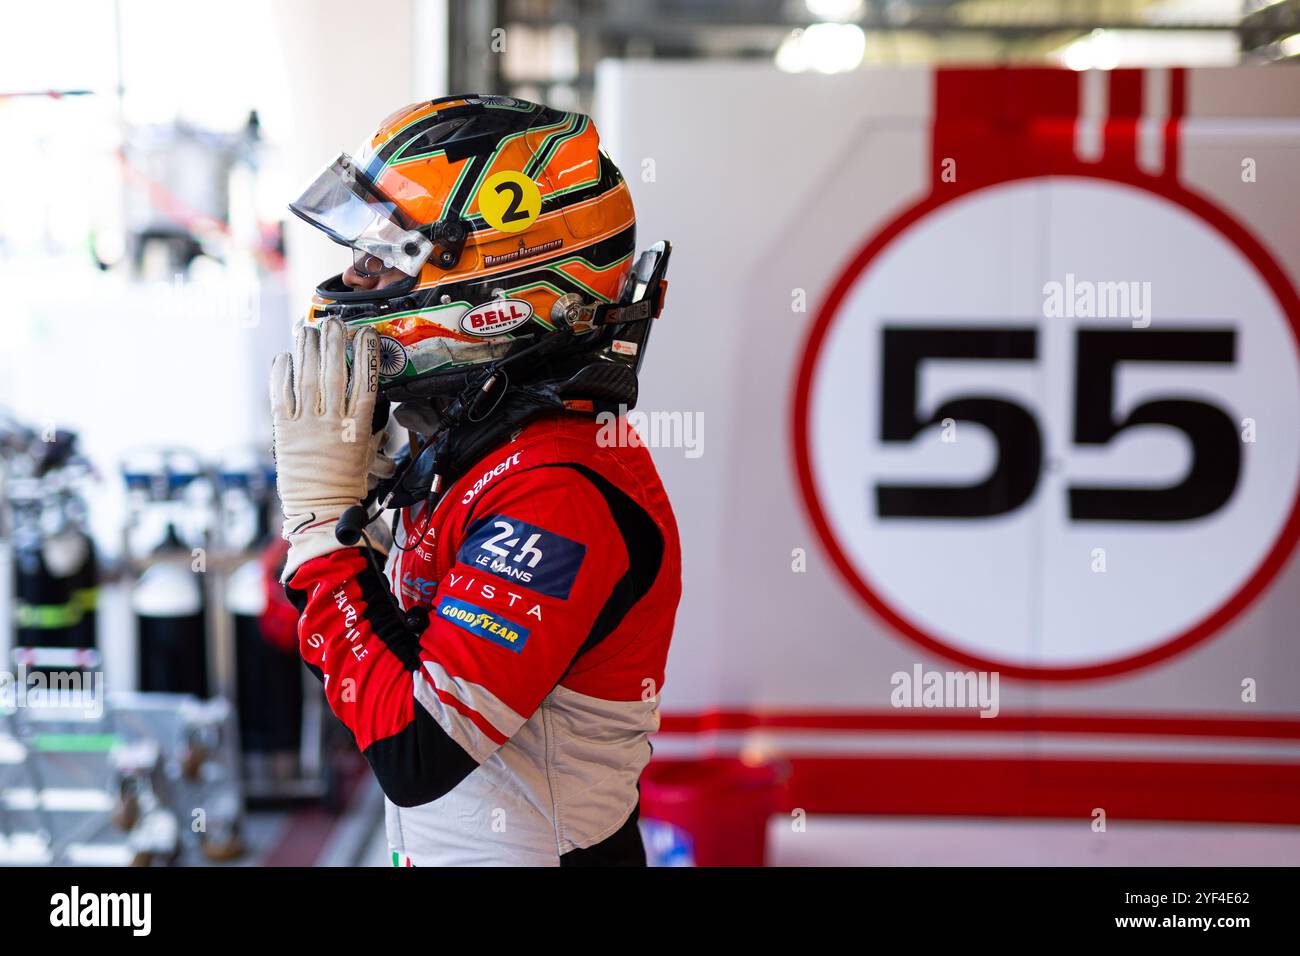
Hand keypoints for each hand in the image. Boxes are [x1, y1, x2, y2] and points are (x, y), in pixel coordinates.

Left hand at [270, 319, 380, 579]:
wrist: (320, 509)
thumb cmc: (346, 482)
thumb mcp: (366, 450)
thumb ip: (364, 422)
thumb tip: (362, 394)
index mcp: (358, 428)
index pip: (365, 382)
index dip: (366, 354)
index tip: (367, 334)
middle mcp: (332, 423)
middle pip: (334, 373)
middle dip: (334, 343)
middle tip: (334, 322)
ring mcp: (306, 426)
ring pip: (307, 378)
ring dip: (307, 350)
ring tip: (307, 329)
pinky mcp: (284, 432)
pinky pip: (280, 395)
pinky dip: (282, 374)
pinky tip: (285, 357)